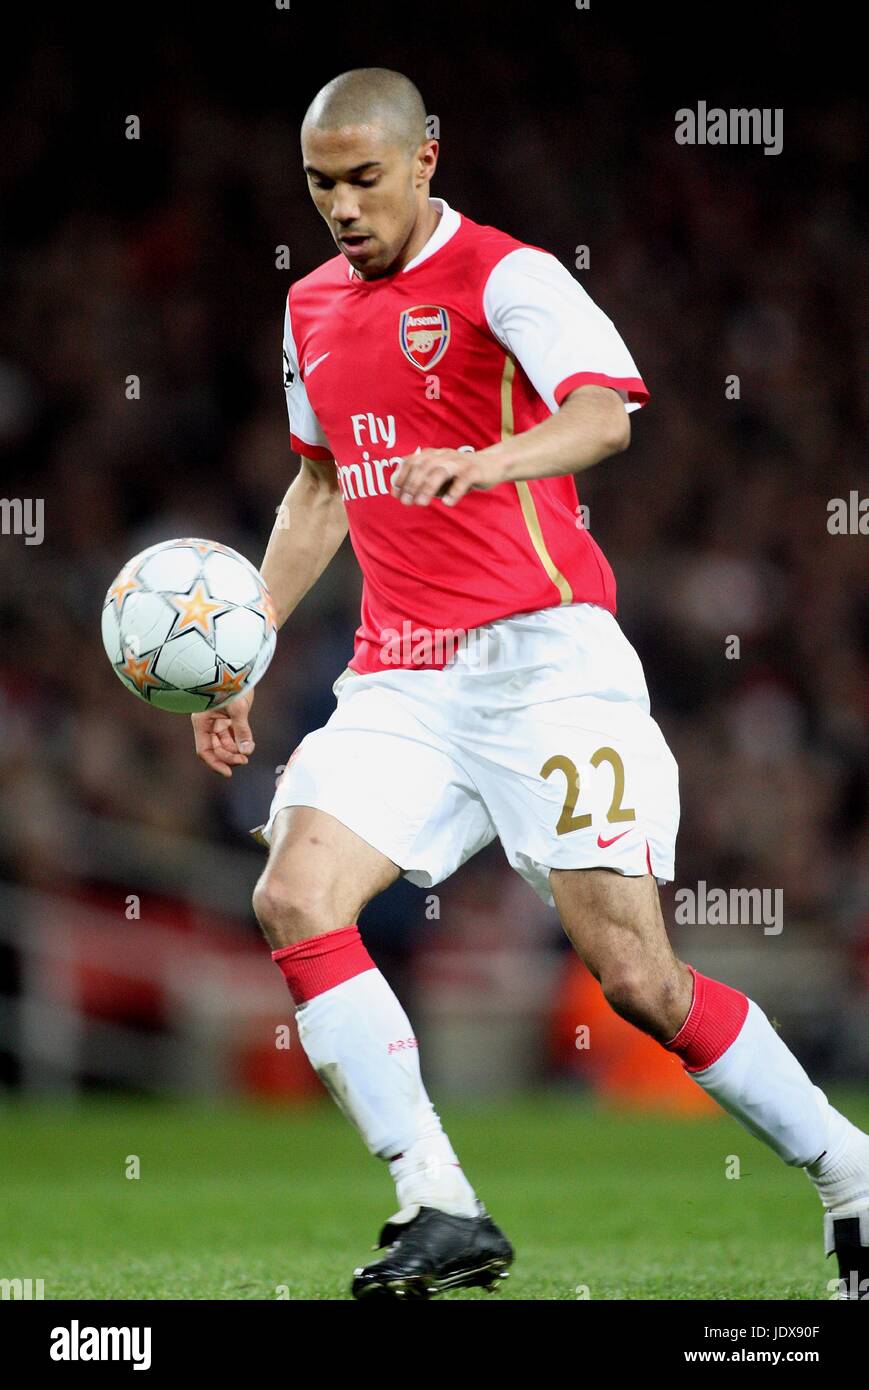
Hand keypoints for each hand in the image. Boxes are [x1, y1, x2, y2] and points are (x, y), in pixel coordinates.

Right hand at [192, 689, 254, 778]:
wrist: (236, 666)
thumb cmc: (231, 684)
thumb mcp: (237, 708)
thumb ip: (242, 731)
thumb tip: (247, 752)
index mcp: (202, 722)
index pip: (205, 751)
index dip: (215, 763)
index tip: (229, 773)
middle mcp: (207, 723)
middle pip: (216, 749)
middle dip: (229, 757)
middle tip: (244, 760)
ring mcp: (218, 720)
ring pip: (225, 744)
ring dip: (235, 751)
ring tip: (248, 753)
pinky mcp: (229, 716)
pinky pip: (232, 735)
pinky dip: (240, 742)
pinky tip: (248, 745)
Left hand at [389, 448, 505, 507]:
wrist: (492, 465)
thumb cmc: (459, 474)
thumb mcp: (438, 477)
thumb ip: (421, 483)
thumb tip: (398, 493)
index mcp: (433, 455)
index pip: (412, 461)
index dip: (402, 476)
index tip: (396, 493)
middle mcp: (444, 455)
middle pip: (424, 466)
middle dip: (412, 484)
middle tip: (406, 501)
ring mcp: (460, 462)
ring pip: (441, 471)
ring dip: (428, 487)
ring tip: (421, 502)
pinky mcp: (475, 470)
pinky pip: (463, 479)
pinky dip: (454, 490)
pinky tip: (447, 503)